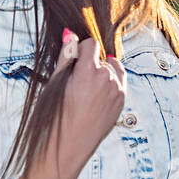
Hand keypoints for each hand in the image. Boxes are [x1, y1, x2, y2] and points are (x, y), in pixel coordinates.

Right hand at [52, 27, 125, 166]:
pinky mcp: (122, 102)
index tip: (73, 63)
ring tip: (87, 92)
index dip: (80, 51)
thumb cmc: (56, 114)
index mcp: (89, 70)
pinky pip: (119, 83)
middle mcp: (107, 78)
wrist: (68, 145)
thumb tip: (70, 34)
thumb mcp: (56, 82)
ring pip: (113, 69)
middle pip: (102, 57)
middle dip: (91, 64)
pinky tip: (95, 98)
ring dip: (102, 74)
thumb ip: (66, 56)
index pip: (91, 44)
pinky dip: (110, 85)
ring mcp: (118, 91)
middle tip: (77, 83)